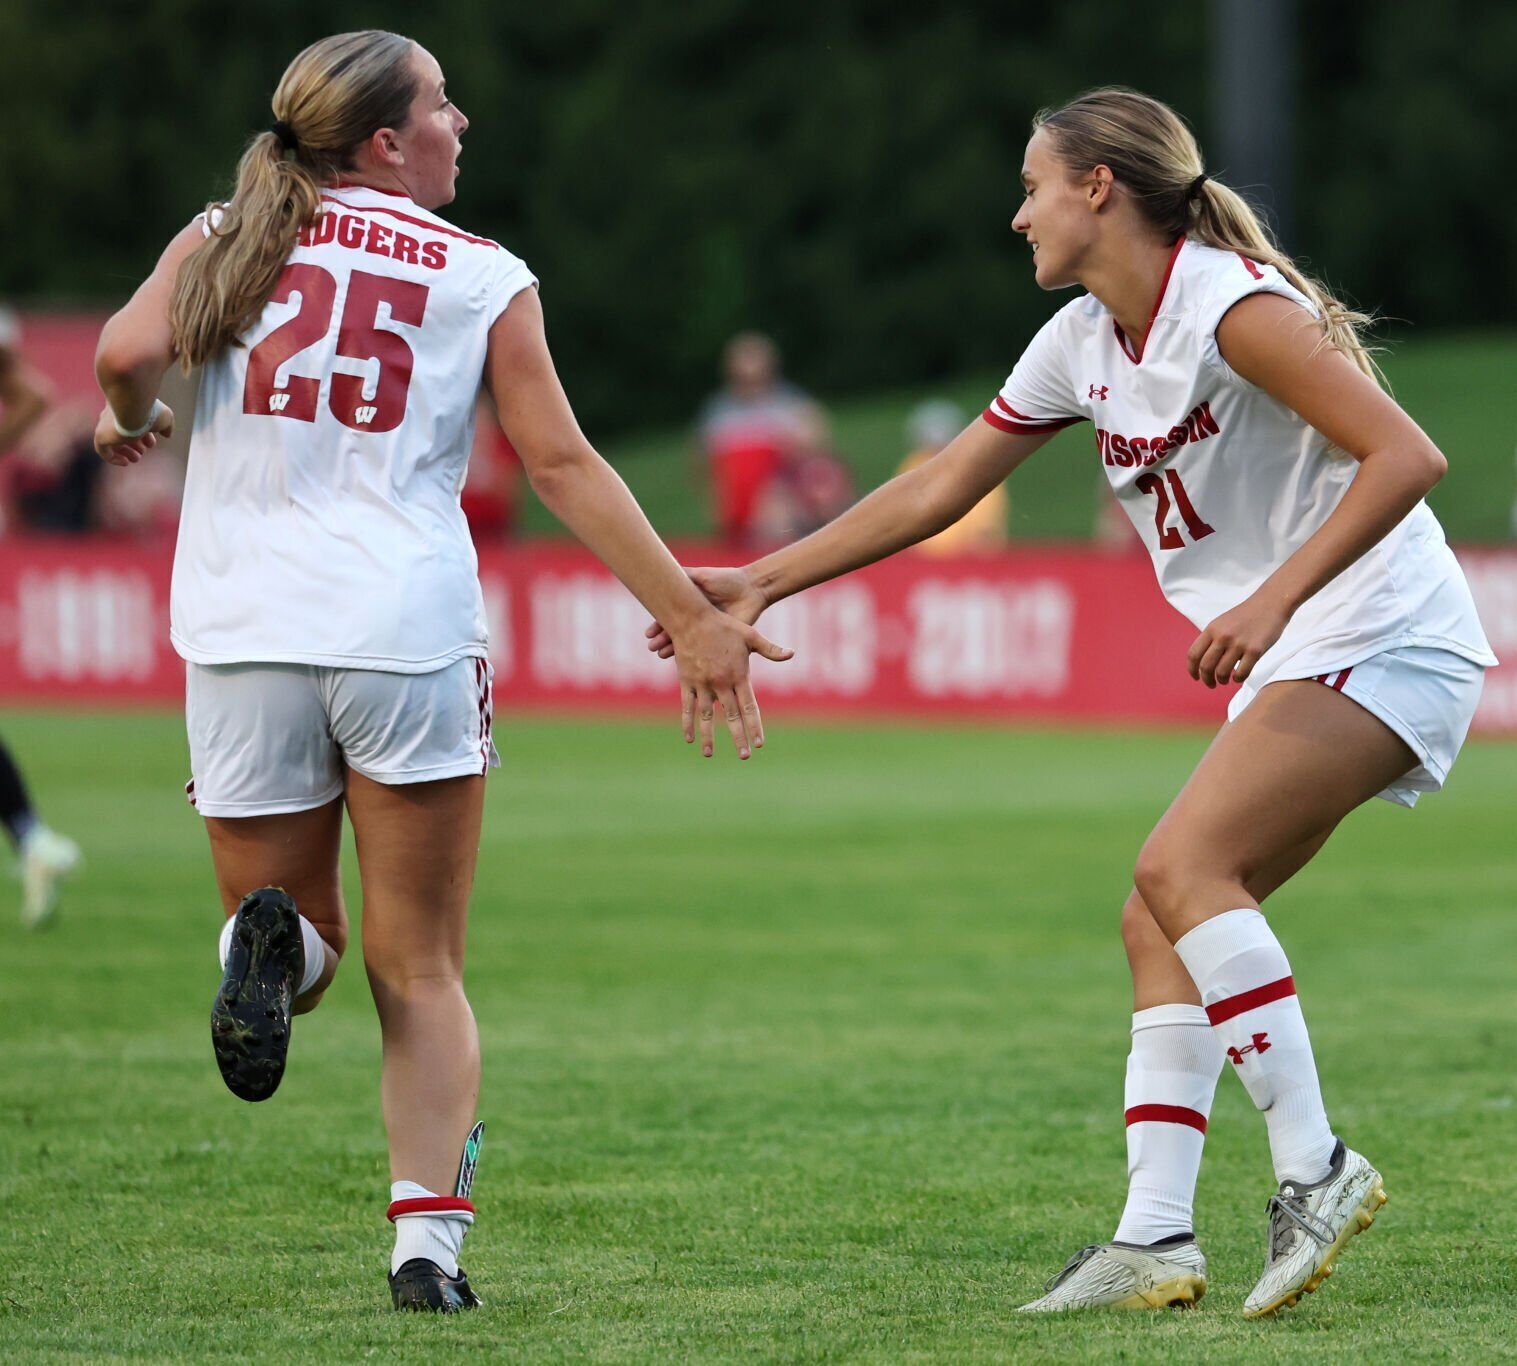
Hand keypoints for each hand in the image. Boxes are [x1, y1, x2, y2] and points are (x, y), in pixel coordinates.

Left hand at [94, 401, 173, 466]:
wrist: (132, 406)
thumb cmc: (149, 410)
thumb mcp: (165, 418)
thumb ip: (166, 426)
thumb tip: (167, 434)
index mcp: (126, 409)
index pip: (132, 423)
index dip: (143, 435)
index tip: (152, 443)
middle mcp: (112, 416)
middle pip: (120, 432)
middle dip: (134, 444)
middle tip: (143, 451)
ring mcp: (105, 426)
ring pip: (112, 442)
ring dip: (125, 452)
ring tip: (136, 458)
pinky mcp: (100, 436)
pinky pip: (104, 451)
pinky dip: (114, 459)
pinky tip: (125, 462)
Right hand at [646, 567, 767, 659]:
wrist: (751, 588)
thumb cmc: (726, 579)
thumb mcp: (701, 576)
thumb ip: (683, 577)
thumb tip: (661, 573)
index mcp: (691, 605)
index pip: (671, 618)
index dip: (659, 625)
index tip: (649, 633)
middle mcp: (698, 619)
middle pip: (677, 632)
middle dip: (663, 640)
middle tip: (652, 647)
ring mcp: (709, 631)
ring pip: (689, 642)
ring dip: (674, 649)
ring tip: (662, 654)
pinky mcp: (722, 639)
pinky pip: (706, 649)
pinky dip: (694, 655)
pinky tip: (684, 660)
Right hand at [670, 607, 792, 759]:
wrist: (691, 619)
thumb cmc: (723, 626)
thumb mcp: (750, 635)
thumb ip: (770, 649)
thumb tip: (792, 654)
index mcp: (738, 676)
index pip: (750, 707)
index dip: (755, 726)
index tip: (759, 743)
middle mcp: (721, 684)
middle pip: (732, 716)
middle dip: (738, 737)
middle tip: (744, 756)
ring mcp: (702, 684)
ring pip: (706, 717)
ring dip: (709, 737)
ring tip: (710, 755)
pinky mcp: (688, 682)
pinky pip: (687, 707)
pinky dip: (688, 723)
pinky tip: (690, 739)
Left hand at [1187, 589, 1292, 687]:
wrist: (1271, 603)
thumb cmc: (1246, 615)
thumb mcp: (1222, 622)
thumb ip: (1212, 639)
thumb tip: (1202, 661)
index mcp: (1212, 629)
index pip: (1193, 654)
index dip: (1192, 670)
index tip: (1196, 677)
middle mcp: (1223, 637)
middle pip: (1206, 666)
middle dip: (1206, 679)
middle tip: (1211, 684)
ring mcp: (1239, 644)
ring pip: (1222, 672)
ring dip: (1222, 680)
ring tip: (1225, 680)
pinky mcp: (1255, 650)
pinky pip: (1242, 673)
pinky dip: (1237, 679)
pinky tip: (1238, 677)